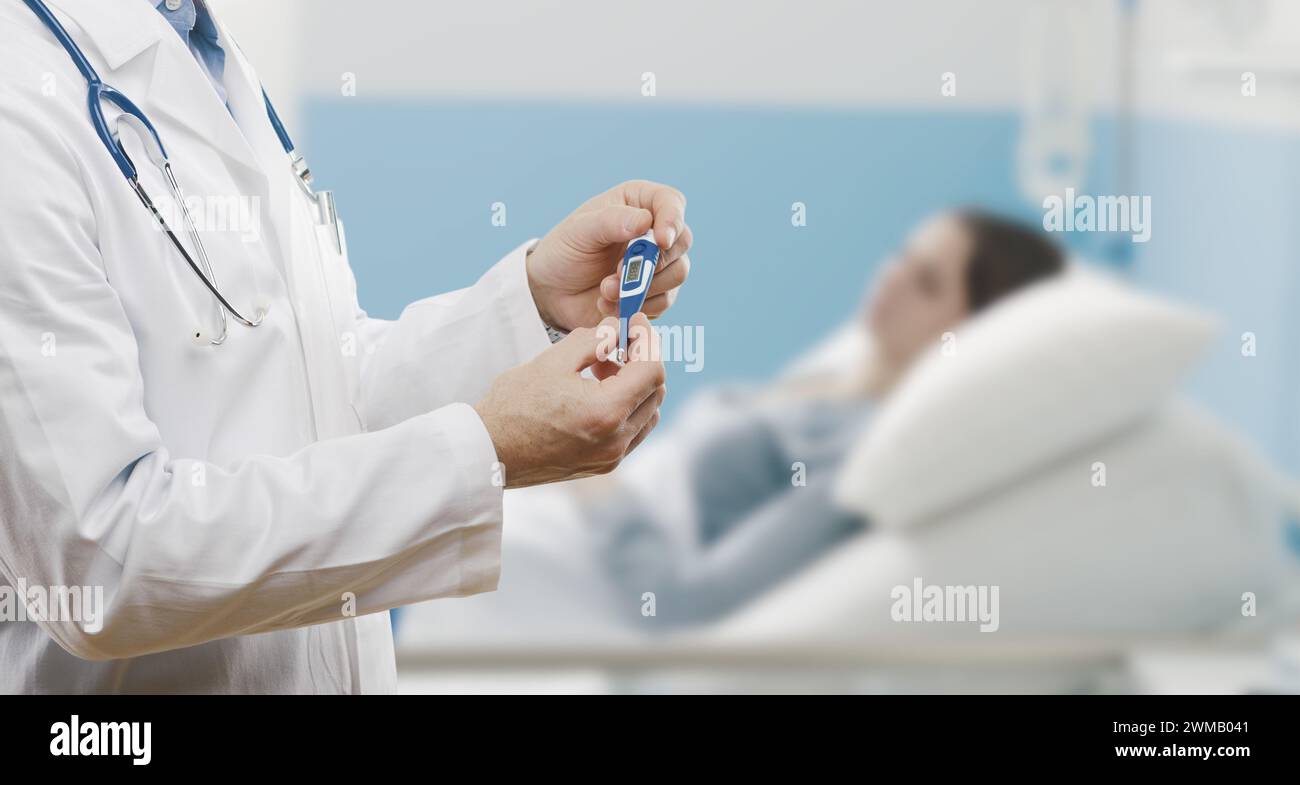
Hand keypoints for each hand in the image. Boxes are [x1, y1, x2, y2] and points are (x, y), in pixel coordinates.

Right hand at [474, 313, 665, 487]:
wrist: (489, 450)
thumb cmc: (513, 405)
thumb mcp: (553, 360)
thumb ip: (594, 339)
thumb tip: (618, 328)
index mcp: (606, 412)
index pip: (652, 369)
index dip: (647, 340)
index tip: (634, 323)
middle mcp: (616, 440)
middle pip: (655, 391)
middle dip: (642, 360)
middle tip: (616, 341)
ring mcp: (611, 457)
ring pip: (647, 412)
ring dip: (635, 384)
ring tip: (601, 367)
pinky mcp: (603, 465)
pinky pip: (632, 431)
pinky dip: (627, 407)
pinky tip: (598, 392)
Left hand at [526, 180, 692, 331]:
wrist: (551, 292)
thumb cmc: (564, 251)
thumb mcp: (579, 230)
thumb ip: (611, 221)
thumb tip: (645, 222)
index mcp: (638, 203)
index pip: (671, 203)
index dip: (673, 220)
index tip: (660, 241)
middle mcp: (653, 231)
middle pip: (682, 240)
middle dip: (653, 261)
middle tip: (618, 272)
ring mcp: (657, 263)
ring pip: (677, 273)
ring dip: (642, 286)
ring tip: (605, 290)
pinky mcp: (655, 293)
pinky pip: (664, 300)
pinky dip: (637, 305)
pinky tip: (608, 304)